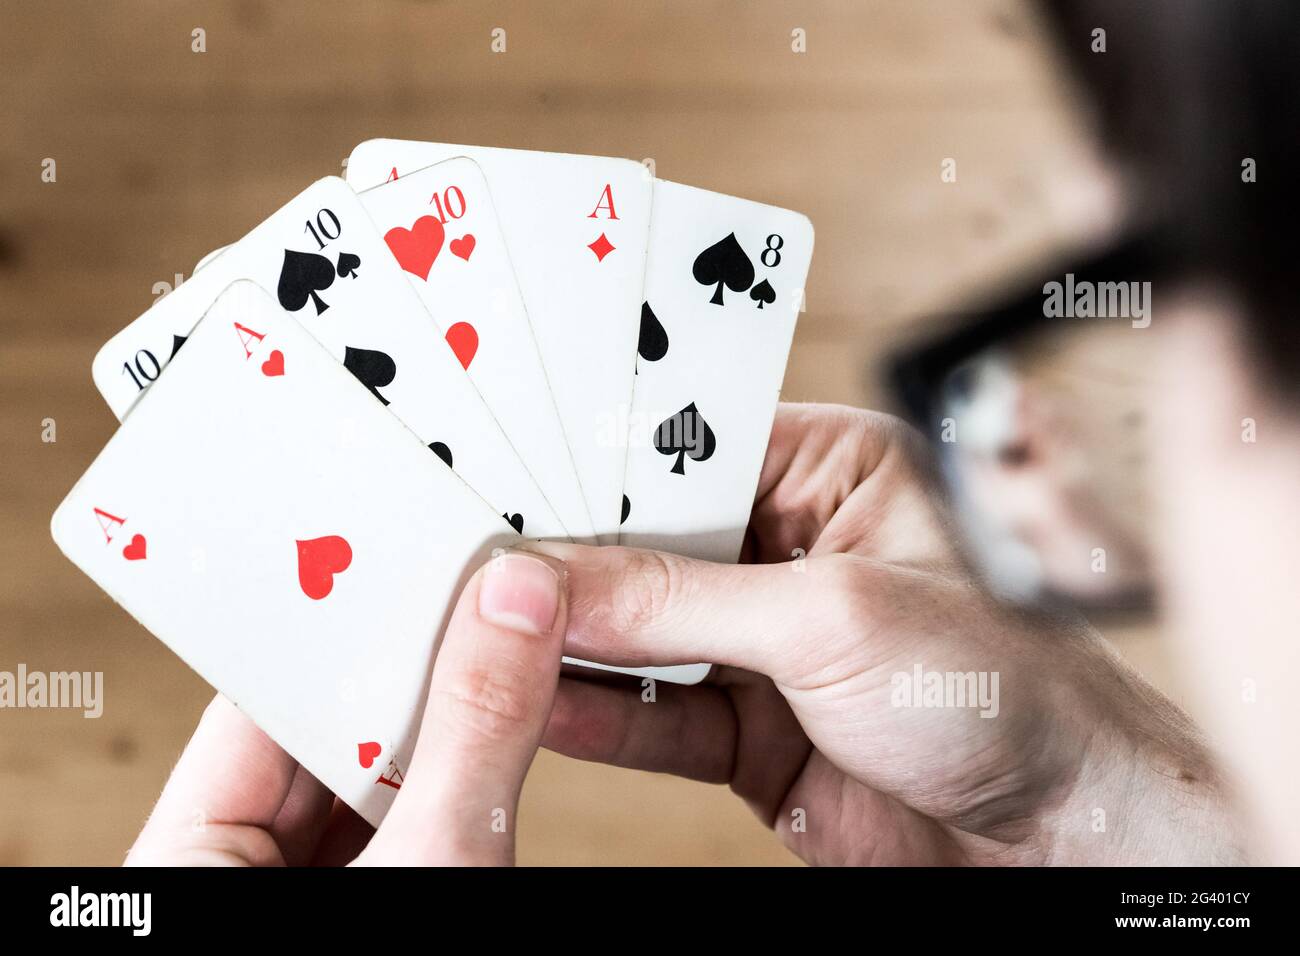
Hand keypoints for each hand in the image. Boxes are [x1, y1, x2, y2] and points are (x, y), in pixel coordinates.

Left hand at [126, 551, 565, 865]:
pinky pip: (414, 812)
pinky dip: (459, 773)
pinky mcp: (387, 886)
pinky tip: (503, 719)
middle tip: (463, 590)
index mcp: (192, 864)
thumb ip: (474, 733)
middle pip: (328, 736)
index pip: (256, 708)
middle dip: (406, 674)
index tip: (393, 562)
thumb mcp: (437, 861)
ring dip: (443, 723)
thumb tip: (514, 607)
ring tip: (495, 640)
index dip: (333, 632)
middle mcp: (244, 871)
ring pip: (378, 776)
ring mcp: (317, 885)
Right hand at [538, 403, 1243, 864]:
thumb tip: (561, 581)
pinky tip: (535, 699)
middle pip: (651, 541)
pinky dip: (596, 713)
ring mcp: (766, 641)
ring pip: (642, 631)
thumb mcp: (834, 619)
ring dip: (570, 637)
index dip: (601, 463)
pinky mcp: (750, 726)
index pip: (690, 447)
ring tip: (482, 627)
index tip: (511, 471)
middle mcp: (793, 548)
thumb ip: (684, 602)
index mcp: (835, 473)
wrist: (1058, 833)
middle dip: (569, 556)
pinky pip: (654, 714)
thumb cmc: (1006, 686)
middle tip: (474, 554)